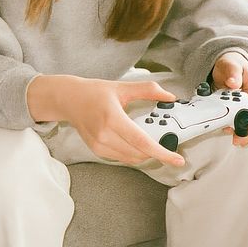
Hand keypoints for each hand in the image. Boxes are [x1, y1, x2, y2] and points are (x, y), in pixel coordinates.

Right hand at [28, 75, 185, 166]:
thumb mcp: (122, 87)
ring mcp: (99, 144)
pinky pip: (122, 158)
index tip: (178, 159)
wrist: (69, 99)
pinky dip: (133, 153)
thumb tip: (170, 96)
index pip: (142, 142)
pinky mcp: (96, 150)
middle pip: (140, 153)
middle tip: (165, 140)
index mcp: (113, 118)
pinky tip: (132, 141)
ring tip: (148, 139)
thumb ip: (148, 90)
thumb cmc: (94, 92)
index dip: (162, 153)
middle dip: (157, 151)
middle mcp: (104, 134)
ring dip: (145, 153)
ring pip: (132, 158)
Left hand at [211, 51, 247, 145]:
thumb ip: (232, 71)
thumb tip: (234, 82)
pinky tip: (225, 125)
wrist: (231, 66)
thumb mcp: (229, 64)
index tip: (238, 139)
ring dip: (240, 132)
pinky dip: (236, 128)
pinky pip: (245, 125)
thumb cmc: (232, 65)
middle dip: (246, 135)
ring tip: (225, 128)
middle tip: (230, 137)